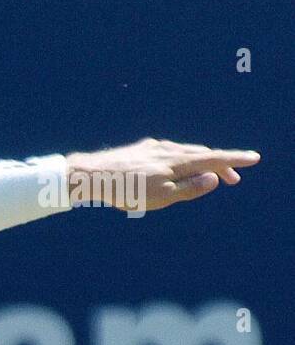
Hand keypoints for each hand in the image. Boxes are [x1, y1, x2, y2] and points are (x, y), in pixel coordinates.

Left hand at [65, 138, 260, 214]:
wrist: (91, 175)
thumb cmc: (126, 190)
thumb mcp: (162, 197)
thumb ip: (190, 188)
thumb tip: (214, 177)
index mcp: (177, 161)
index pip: (214, 159)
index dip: (235, 160)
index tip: (254, 158)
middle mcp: (167, 149)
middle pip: (201, 155)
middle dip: (220, 165)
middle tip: (233, 179)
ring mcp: (153, 147)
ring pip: (184, 152)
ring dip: (200, 162)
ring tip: (207, 174)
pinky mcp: (140, 149)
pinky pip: (167, 153)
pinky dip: (180, 160)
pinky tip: (174, 167)